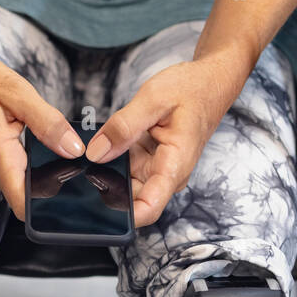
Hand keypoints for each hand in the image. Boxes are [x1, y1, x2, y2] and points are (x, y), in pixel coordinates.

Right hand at [0, 48, 83, 217]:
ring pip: (25, 186)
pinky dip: (36, 164)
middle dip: (54, 186)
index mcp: (0, 157)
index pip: (22, 205)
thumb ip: (48, 123)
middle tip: (74, 163)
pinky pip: (20, 173)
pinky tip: (48, 146)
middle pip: (29, 197)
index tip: (69, 190)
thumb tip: (74, 149)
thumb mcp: (17, 93)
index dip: (48, 203)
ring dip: (46, 174)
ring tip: (63, 151)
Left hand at [85, 54, 248, 226]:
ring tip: (99, 145)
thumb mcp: (154, 99)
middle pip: (131, 198)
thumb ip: (123, 126)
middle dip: (107, 186)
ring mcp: (157, 169)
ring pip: (125, 182)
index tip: (97, 204)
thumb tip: (96, 153)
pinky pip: (126, 167)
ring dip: (109, 169)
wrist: (209, 83)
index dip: (122, 214)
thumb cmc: (192, 89)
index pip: (149, 209)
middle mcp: (167, 174)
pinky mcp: (149, 161)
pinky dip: (114, 156)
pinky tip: (108, 141)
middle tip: (88, 163)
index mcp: (174, 164)